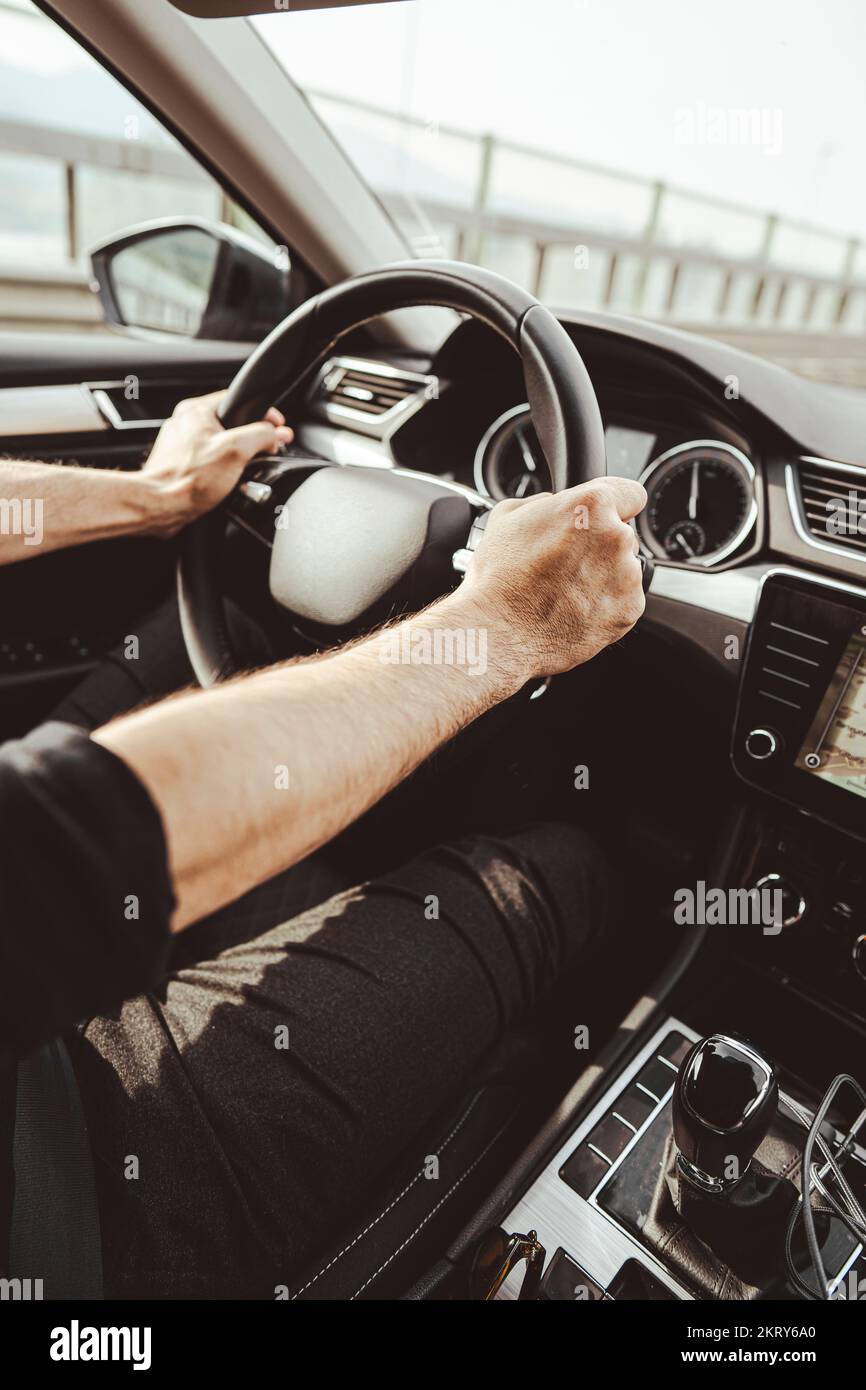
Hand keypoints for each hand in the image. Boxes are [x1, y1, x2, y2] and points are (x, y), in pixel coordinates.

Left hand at [142, 390, 292, 534]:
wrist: (161, 506)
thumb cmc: (188, 479)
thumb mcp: (236, 450)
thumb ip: (261, 435)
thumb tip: (275, 434)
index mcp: (196, 410)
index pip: (238, 401)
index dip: (263, 414)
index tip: (277, 427)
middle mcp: (186, 424)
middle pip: (231, 425)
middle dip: (251, 440)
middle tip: (264, 452)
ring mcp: (181, 445)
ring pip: (220, 446)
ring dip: (237, 458)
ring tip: (242, 472)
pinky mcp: (180, 466)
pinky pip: (209, 463)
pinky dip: (222, 472)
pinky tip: (227, 484)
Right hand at [460, 476, 647, 678]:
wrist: (502, 633)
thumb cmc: (500, 579)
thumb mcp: (506, 518)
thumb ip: (540, 502)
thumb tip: (551, 505)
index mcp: (591, 506)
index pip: (630, 493)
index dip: (614, 505)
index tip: (604, 517)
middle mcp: (616, 537)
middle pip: (623, 533)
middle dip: (600, 544)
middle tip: (565, 561)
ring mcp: (627, 576)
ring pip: (624, 568)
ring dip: (603, 574)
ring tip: (565, 589)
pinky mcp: (629, 609)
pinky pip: (623, 599)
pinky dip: (605, 603)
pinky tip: (574, 607)